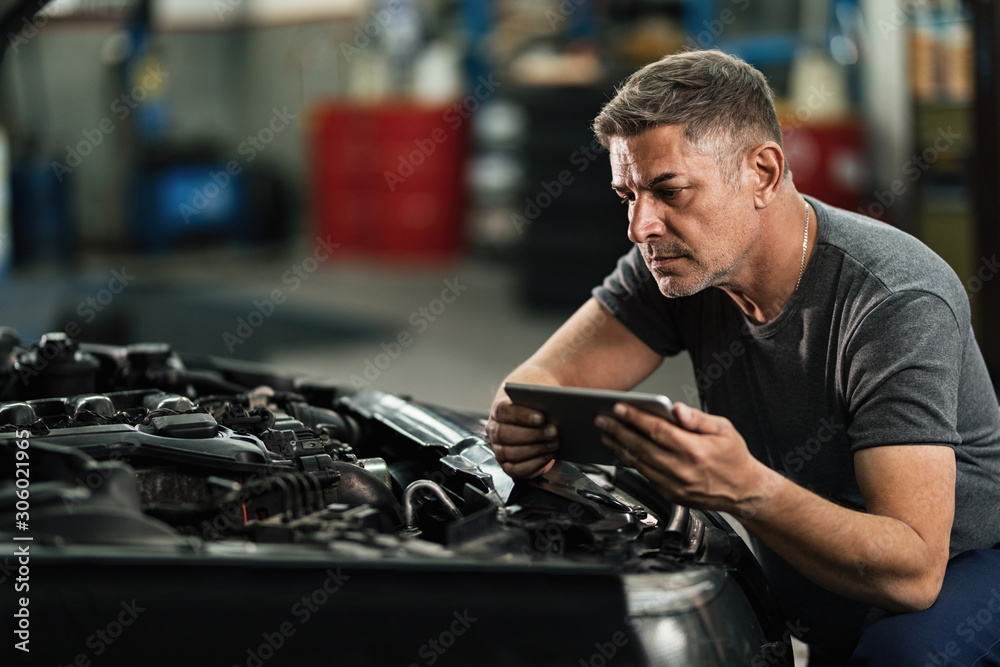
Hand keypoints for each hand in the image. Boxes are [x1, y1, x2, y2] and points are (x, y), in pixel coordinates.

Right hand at [486, 396, 558, 478]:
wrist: (538, 425)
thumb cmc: (538, 408)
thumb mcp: (539, 396)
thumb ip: (542, 394)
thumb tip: (555, 398)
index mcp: (499, 409)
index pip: (503, 410)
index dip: (521, 414)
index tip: (541, 418)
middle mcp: (495, 429)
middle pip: (504, 433)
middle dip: (532, 434)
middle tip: (552, 432)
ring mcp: (499, 449)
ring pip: (510, 452)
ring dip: (535, 449)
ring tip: (554, 443)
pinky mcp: (507, 465)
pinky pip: (516, 469)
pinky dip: (534, 464)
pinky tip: (548, 455)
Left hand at [595, 401, 767, 512]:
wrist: (743, 492)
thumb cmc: (734, 458)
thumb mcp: (723, 429)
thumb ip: (697, 418)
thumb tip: (676, 409)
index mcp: (693, 450)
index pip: (656, 430)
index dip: (635, 418)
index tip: (619, 408)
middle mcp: (681, 469)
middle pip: (641, 446)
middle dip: (618, 430)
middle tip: (602, 419)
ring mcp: (674, 485)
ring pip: (638, 463)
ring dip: (619, 447)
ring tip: (606, 434)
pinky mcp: (670, 495)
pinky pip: (645, 476)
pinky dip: (632, 462)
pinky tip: (623, 451)